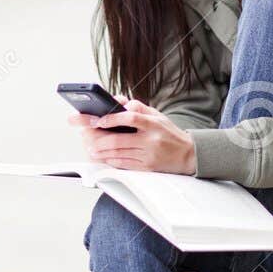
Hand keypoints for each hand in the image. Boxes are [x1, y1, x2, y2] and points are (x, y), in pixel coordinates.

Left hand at [66, 96, 196, 174]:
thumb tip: (121, 103)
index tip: (98, 119)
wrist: (188, 155)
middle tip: (84, 133)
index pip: (130, 118)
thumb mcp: (159, 116)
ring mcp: (148, 156)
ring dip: (100, 150)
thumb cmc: (170, 133)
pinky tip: (103, 155)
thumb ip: (140, 108)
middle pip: (118, 140)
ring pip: (117, 153)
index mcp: (154, 124)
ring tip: (90, 146)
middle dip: (97, 137)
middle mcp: (150, 141)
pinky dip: (110, 159)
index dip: (112, 119)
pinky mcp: (146, 168)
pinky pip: (123, 164)